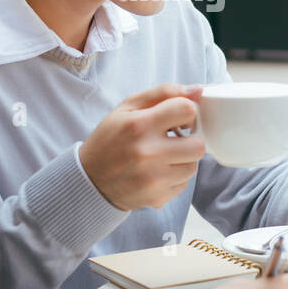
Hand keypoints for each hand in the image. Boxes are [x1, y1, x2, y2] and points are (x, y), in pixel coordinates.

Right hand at [78, 83, 204, 210]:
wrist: (89, 179)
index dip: (186, 112)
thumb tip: (198, 91)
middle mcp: (147, 153)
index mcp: (139, 125)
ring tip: (163, 157)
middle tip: (174, 140)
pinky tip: (157, 172)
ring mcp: (152, 179)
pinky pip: (183, 184)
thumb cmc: (110, 139)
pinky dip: (174, 177)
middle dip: (189, 140)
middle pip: (197, 145)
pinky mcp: (156, 197)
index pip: (186, 110)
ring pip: (193, 167)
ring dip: (182, 160)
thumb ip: (163, 93)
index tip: (178, 118)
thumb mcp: (128, 107)